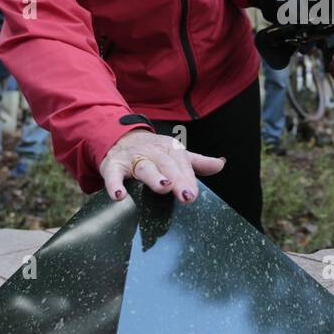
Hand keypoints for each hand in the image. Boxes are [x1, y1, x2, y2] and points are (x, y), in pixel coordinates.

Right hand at [99, 129, 224, 203]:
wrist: (120, 137)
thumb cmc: (153, 151)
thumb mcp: (175, 154)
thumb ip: (197, 163)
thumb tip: (220, 164)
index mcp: (169, 150)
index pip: (182, 164)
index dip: (188, 179)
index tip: (193, 195)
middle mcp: (152, 152)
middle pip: (166, 165)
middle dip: (177, 179)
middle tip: (186, 196)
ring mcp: (132, 158)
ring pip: (144, 167)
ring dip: (154, 177)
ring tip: (163, 187)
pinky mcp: (113, 165)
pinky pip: (113, 175)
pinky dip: (114, 185)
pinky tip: (119, 196)